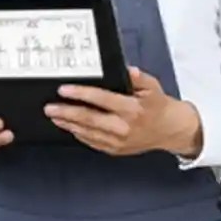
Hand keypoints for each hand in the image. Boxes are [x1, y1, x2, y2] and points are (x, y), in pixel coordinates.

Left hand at [44, 66, 202, 156]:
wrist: (171, 130)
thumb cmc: (159, 106)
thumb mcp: (152, 85)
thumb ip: (137, 77)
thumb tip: (125, 70)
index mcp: (132, 109)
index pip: (102, 99)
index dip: (81, 94)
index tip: (64, 90)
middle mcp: (124, 127)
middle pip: (89, 119)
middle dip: (67, 113)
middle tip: (50, 108)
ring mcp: (119, 141)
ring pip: (88, 133)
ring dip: (68, 124)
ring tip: (54, 116)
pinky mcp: (116, 150)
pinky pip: (93, 142)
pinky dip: (79, 134)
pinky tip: (70, 127)